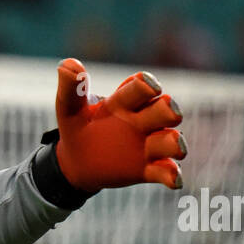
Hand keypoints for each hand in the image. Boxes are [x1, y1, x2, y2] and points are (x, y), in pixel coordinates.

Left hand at [52, 57, 186, 192]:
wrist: (77, 161)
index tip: (149, 86)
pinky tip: (174, 180)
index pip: (141, 88)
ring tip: (176, 146)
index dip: (147, 85)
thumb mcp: (69, 108)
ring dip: (174, 142)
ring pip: (169, 141)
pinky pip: (165, 171)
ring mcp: (148, 144)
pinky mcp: (147, 169)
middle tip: (170, 112)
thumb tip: (67, 64)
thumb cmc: (78, 127)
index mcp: (125, 101)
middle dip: (169, 110)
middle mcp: (143, 120)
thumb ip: (72, 88)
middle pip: (164, 110)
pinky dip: (171, 175)